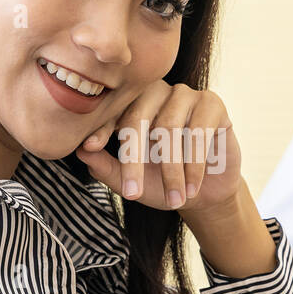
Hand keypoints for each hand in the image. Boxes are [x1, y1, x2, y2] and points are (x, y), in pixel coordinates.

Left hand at [74, 81, 238, 214]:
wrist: (204, 193)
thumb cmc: (162, 183)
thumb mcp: (131, 180)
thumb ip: (105, 166)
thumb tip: (80, 152)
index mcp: (132, 105)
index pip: (113, 111)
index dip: (102, 127)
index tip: (90, 147)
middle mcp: (156, 93)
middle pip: (138, 116)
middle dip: (134, 160)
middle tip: (132, 194)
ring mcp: (185, 95)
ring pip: (169, 127)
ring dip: (171, 170)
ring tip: (174, 200)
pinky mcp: (212, 103)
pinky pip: (199, 130)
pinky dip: (194, 164)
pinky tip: (192, 187)